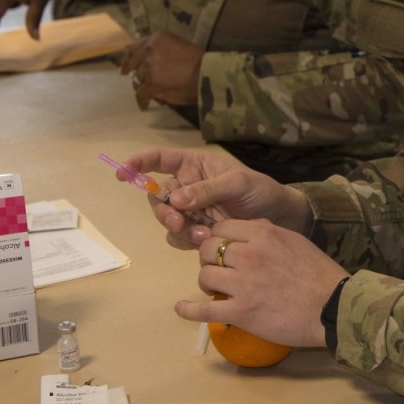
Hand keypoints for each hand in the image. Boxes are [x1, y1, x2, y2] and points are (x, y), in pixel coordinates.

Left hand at [119, 32, 203, 109]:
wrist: (207, 73)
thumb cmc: (199, 61)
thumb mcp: (178, 46)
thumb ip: (160, 50)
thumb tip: (144, 60)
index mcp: (156, 38)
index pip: (134, 48)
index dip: (129, 59)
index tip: (126, 67)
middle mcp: (149, 50)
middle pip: (134, 65)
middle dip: (136, 74)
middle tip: (135, 81)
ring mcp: (149, 67)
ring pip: (137, 80)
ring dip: (143, 87)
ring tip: (150, 94)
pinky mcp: (151, 83)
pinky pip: (141, 94)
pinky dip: (143, 101)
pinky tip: (145, 106)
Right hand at [123, 147, 313, 249]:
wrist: (281, 220)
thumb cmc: (262, 191)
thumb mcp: (239, 184)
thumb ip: (208, 189)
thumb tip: (177, 198)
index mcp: (196, 166)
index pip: (160, 160)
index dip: (139, 163)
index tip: (122, 172)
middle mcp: (189, 187)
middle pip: (158, 196)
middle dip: (163, 210)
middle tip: (178, 222)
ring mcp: (191, 211)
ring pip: (167, 219)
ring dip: (177, 228)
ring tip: (202, 235)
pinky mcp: (197, 232)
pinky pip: (178, 238)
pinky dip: (186, 241)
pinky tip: (205, 242)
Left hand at [178, 219, 348, 347]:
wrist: (332, 306)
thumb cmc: (318, 273)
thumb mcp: (294, 240)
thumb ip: (267, 233)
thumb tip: (246, 229)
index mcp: (263, 233)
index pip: (222, 228)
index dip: (217, 238)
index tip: (221, 248)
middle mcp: (249, 254)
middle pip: (208, 249)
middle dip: (208, 258)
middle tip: (217, 269)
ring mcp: (243, 284)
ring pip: (204, 275)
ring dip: (206, 282)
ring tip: (215, 289)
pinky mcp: (241, 311)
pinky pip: (204, 309)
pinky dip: (188, 310)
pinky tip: (181, 309)